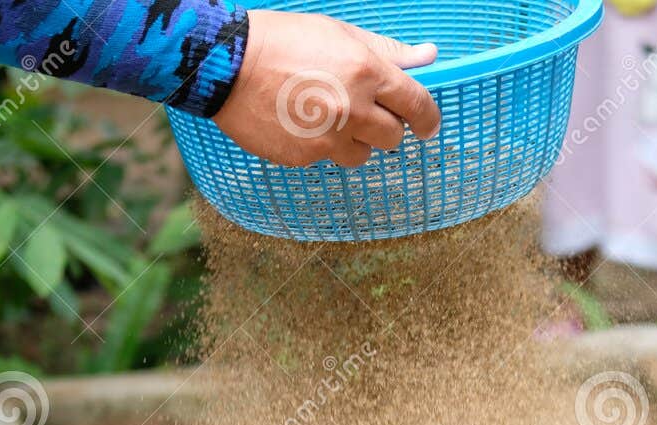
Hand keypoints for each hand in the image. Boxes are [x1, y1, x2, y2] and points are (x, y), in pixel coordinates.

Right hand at [213, 11, 441, 166]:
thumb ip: (387, 51)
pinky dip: (321, 145)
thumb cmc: (284, 41)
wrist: (227, 66)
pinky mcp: (306, 158)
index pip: (417, 105)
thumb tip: (429, 56)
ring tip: (327, 116)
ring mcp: (328, 138)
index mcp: (366, 72)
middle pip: (394, 137)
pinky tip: (301, 122)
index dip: (428, 118)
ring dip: (354, 140)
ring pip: (362, 154)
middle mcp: (353, 109)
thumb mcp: (340, 34)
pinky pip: (328, 159)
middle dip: (386, 126)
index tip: (428, 125)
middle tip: (365, 111)